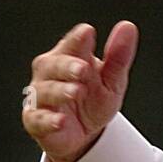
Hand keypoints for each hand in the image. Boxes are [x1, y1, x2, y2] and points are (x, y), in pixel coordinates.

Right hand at [22, 21, 138, 161]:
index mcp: (69, 57)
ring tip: (76, 91)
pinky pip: (37, 119)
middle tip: (83, 69)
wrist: (84, 135)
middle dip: (67, 66)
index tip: (87, 32)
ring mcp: (40, 96)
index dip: (78, 39)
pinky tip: (60, 121)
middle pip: (53, 65)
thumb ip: (118, 56)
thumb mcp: (112, 81)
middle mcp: (50, 73)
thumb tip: (128, 27)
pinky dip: (48, 120)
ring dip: (60, 91)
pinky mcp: (35, 120)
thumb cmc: (93, 101)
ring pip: (45, 90)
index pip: (71, 43)